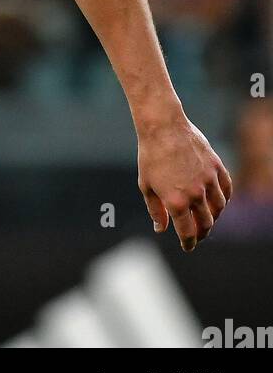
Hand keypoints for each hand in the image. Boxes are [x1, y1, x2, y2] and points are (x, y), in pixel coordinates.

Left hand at [138, 114, 231, 251]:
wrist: (162, 126)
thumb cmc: (150, 155)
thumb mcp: (146, 185)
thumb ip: (156, 210)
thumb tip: (161, 229)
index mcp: (176, 201)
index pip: (187, 232)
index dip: (188, 243)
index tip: (187, 246)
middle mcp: (195, 194)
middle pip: (206, 224)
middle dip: (201, 233)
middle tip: (197, 234)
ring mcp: (208, 180)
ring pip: (219, 209)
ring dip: (213, 217)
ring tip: (206, 217)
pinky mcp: (216, 167)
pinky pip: (226, 189)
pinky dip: (224, 199)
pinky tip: (218, 201)